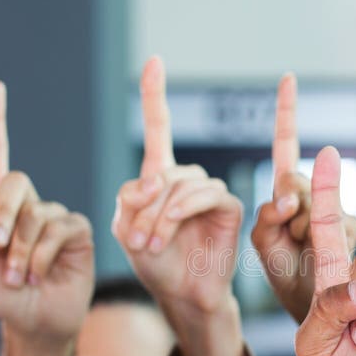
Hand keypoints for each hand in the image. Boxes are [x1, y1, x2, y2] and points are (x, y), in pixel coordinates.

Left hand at [0, 81, 94, 343]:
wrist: (34, 320)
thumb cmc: (0, 293)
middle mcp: (29, 204)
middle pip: (13, 182)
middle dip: (0, 215)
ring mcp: (55, 216)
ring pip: (34, 215)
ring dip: (19, 251)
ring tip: (19, 276)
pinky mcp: (77, 231)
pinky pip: (57, 230)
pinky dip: (40, 255)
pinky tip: (39, 273)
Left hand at [112, 56, 242, 314]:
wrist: (182, 293)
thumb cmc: (155, 263)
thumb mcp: (126, 230)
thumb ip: (129, 200)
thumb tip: (151, 180)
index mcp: (161, 180)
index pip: (159, 129)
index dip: (156, 96)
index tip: (154, 61)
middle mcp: (187, 181)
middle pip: (163, 170)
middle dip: (144, 204)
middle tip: (136, 239)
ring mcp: (209, 192)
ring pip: (182, 183)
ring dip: (160, 212)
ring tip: (149, 242)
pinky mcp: (229, 207)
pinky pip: (204, 195)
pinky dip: (182, 210)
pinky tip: (170, 229)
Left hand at [251, 73, 355, 322]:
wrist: (320, 319)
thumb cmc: (288, 280)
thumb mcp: (265, 250)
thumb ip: (266, 220)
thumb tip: (284, 198)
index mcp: (287, 199)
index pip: (285, 151)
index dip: (286, 115)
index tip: (287, 78)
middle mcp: (314, 200)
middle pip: (301, 180)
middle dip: (291, 206)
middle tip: (288, 236)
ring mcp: (338, 216)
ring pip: (323, 205)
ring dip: (308, 232)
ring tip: (302, 259)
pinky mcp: (354, 232)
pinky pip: (344, 228)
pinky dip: (330, 246)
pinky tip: (323, 263)